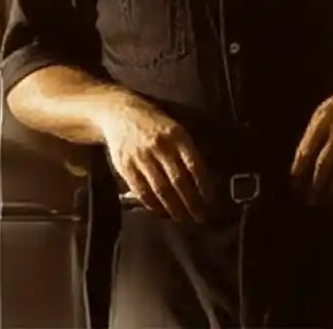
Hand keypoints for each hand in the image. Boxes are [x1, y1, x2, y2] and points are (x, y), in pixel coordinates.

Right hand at [98, 98, 215, 222]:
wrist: (120, 114)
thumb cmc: (155, 125)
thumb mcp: (176, 129)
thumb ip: (188, 152)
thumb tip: (206, 179)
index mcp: (177, 136)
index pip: (195, 165)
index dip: (204, 186)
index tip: (211, 201)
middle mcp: (160, 146)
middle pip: (179, 181)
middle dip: (192, 203)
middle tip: (201, 217)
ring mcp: (141, 157)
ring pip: (161, 190)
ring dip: (174, 208)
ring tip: (184, 218)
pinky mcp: (126, 167)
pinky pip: (142, 192)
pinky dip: (154, 206)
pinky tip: (163, 212)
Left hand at [290, 80, 332, 204]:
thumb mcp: (325, 110)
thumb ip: (313, 133)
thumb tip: (301, 162)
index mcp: (322, 119)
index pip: (306, 149)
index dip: (300, 169)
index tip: (295, 185)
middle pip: (325, 162)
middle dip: (317, 184)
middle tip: (312, 200)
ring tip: (331, 200)